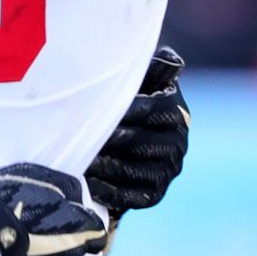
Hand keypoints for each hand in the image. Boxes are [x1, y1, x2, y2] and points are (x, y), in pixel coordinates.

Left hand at [85, 47, 188, 216]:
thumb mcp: (145, 80)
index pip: (153, 110)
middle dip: (107, 139)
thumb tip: (170, 59)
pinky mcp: (155, 194)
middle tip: (78, 136)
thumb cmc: (134, 100)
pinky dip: (107, 190)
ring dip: (102, 166)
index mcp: (177, 113)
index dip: (126, 109)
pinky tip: (86, 182)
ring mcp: (168, 171)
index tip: (98, 108)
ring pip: (131, 170)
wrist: (134, 139)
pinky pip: (130, 196)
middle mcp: (178, 144)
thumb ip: (153, 67)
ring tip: (78, 158)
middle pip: (138, 142)